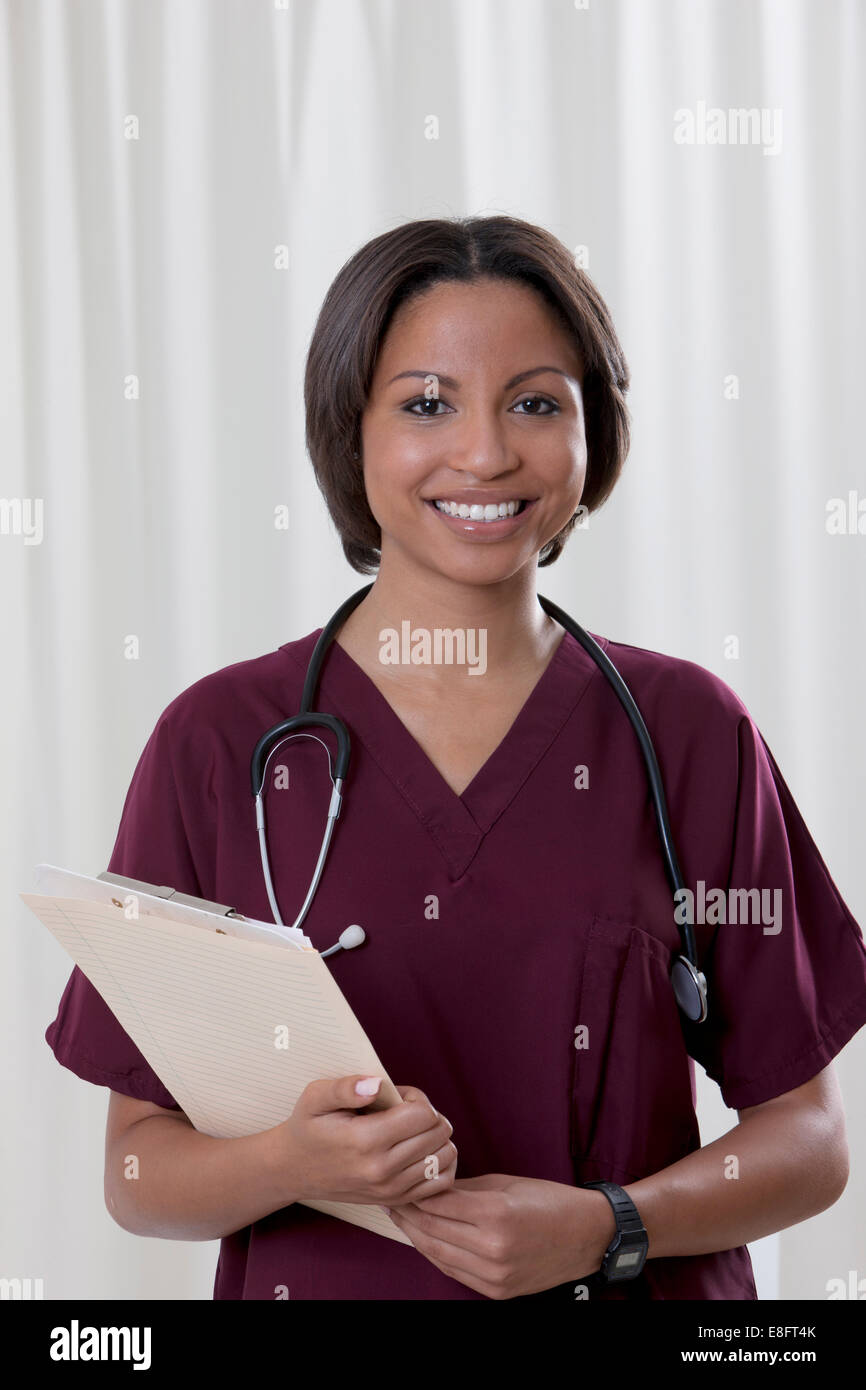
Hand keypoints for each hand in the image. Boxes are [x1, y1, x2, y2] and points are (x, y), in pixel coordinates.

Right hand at [269, 1076, 456, 1206]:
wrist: (294, 1170)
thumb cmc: (307, 1127)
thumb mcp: (315, 1098)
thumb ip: (345, 1087)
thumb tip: (377, 1085)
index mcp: (365, 1140)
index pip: (423, 1115)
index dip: (416, 1098)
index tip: (398, 1097)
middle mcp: (382, 1170)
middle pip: (438, 1133)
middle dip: (428, 1114)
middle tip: (403, 1111)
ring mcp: (392, 1189)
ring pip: (445, 1156)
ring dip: (435, 1137)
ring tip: (411, 1130)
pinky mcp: (397, 1200)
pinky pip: (441, 1181)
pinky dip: (439, 1162)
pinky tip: (420, 1150)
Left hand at [385, 1174, 615, 1298]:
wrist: (587, 1236)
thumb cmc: (549, 1201)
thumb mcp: (505, 1183)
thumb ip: (464, 1189)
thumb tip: (429, 1188)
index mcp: (497, 1213)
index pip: (438, 1204)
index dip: (414, 1193)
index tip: (400, 1182)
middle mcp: (494, 1248)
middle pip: (433, 1231)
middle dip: (408, 1214)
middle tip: (392, 1199)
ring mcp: (496, 1275)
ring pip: (439, 1254)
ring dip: (417, 1236)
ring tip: (403, 1218)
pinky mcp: (498, 1291)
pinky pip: (455, 1272)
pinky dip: (437, 1254)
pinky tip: (426, 1239)